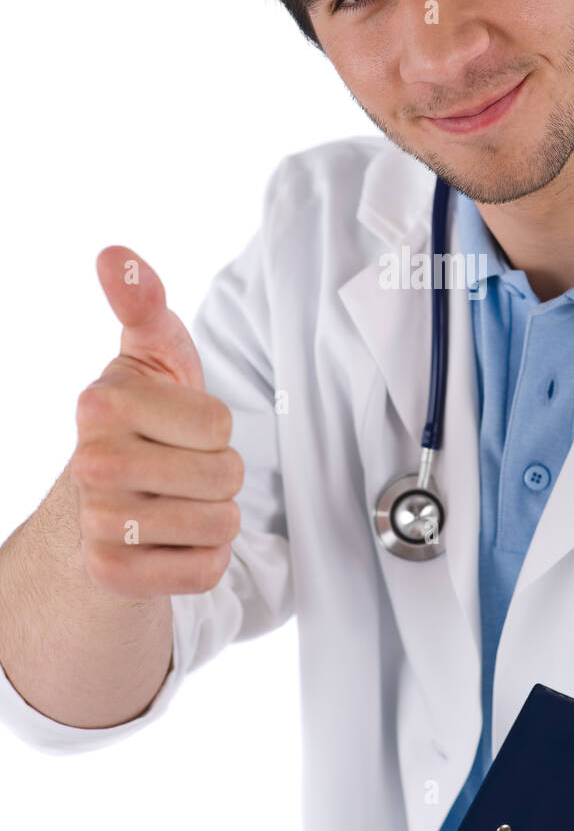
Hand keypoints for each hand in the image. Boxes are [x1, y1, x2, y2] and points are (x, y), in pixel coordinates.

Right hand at [69, 247, 243, 597]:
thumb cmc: (146, 418)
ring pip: (220, 526)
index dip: (216, 429)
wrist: (107, 500)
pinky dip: (205, 559)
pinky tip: (172, 542)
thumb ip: (143, 303)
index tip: (181, 426)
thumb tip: (114, 254)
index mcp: (102, 403)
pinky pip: (204, 571)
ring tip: (180, 502)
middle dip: (221, 474)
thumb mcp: (153, 356)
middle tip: (183, 467)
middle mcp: (91, 464)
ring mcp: (98, 524)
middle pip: (225, 476)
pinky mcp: (112, 575)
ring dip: (217, 517)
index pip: (220, 425)